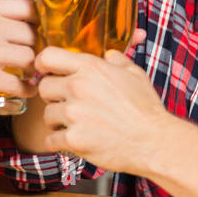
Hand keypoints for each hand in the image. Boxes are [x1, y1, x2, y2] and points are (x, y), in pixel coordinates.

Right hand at [0, 0, 37, 106]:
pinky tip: (24, 89)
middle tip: (30, 57)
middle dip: (33, 47)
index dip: (37, 20)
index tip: (36, 30)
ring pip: (30, 59)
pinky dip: (26, 89)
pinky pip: (20, 83)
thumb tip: (20, 21)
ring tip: (28, 74)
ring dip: (32, 69)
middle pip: (32, 35)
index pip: (28, 6)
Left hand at [35, 46, 182, 175]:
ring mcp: (74, 114)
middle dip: (53, 96)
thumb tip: (108, 54)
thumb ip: (117, 60)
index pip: (47, 56)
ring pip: (47, 115)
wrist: (154, 142)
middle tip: (67, 104)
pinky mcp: (73, 139)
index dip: (43, 64)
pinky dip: (59, 142)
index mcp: (90, 68)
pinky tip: (75, 140)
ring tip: (76, 125)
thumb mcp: (135, 74)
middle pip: (43, 87)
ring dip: (57, 121)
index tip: (47, 72)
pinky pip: (50, 139)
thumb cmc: (146, 109)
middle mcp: (78, 87)